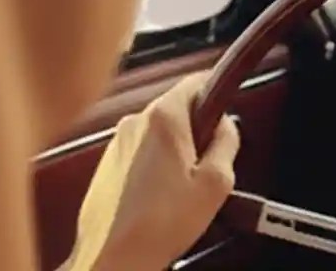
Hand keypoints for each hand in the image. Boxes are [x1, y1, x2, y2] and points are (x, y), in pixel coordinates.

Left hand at [61, 73, 239, 270]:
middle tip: (208, 166)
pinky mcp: (107, 165)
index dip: (218, 93)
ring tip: (182, 190)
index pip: (197, 82)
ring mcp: (117, 144)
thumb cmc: (159, 226)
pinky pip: (140, 155)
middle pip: (178, 110)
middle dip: (198, 132)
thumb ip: (228, 143)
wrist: (112, 259)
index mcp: (163, 118)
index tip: (227, 109)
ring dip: (175, 153)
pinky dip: (154, 169)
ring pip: (159, 135)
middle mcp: (135, 123)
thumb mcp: (216, 183)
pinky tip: (160, 199)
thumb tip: (227, 127)